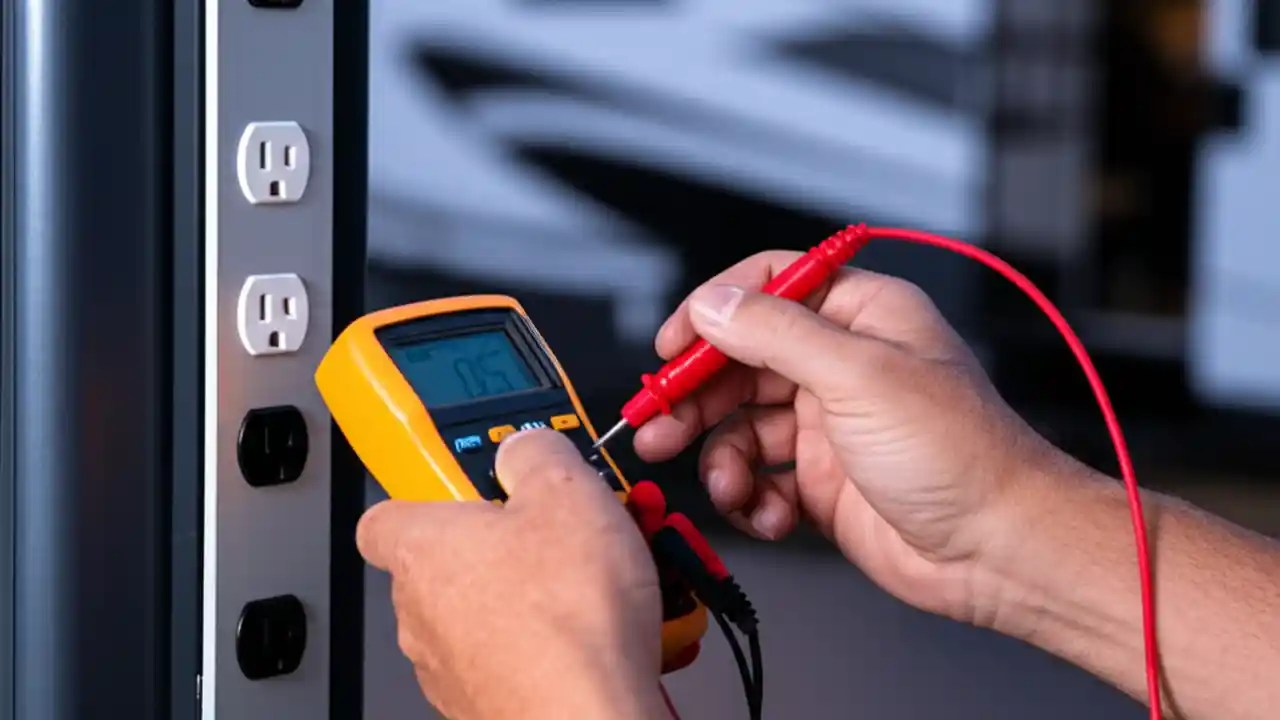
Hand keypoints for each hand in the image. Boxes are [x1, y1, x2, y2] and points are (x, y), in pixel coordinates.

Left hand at [357, 429, 669, 719]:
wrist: (587, 719)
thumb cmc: (567, 620)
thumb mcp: (566, 490)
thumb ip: (535, 454)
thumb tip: (527, 447)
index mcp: (423, 548)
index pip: (385, 514)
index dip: (428, 495)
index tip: (472, 482)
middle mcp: (421, 612)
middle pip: (450, 563)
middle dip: (507, 545)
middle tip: (560, 530)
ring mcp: (450, 667)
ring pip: (487, 613)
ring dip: (534, 596)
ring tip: (596, 585)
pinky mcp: (487, 704)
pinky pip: (516, 657)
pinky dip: (552, 643)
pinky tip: (597, 634)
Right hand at [634, 251, 1070, 625]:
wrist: (998, 551)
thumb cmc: (961, 456)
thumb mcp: (859, 376)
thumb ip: (776, 335)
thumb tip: (713, 305)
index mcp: (862, 316)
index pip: (769, 286)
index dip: (713, 310)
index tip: (672, 344)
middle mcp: (843, 365)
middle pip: (741, 361)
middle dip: (696, 396)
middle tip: (658, 425)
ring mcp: (831, 425)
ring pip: (741, 426)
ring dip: (721, 457)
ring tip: (724, 485)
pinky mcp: (823, 482)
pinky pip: (761, 479)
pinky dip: (753, 498)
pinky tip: (771, 514)